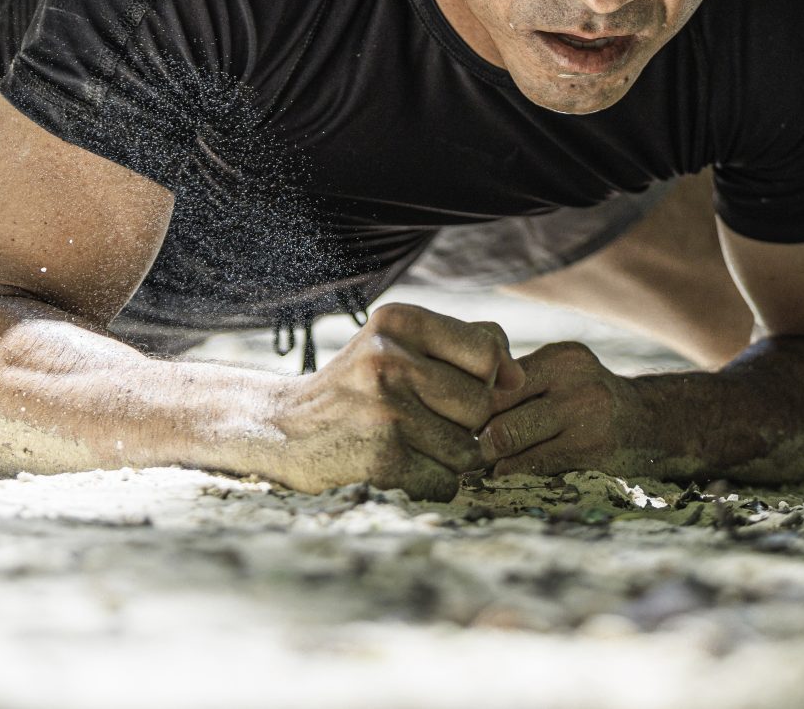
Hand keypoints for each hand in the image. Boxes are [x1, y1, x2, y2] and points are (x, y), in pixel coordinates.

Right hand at [258, 303, 523, 498]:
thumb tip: (519, 379)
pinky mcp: (383, 456)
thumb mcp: (399, 344)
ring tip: (407, 442)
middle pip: (482, 405)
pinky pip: (445, 481)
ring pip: (468, 448)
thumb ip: (466, 345)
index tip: (453, 388)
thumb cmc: (358, 387)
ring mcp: (386, 409)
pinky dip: (429, 482)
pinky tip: (397, 465)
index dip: (484, 378)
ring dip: (446, 457)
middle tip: (420, 420)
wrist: (284, 429)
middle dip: (463, 423)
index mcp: (398, 321)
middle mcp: (390, 358)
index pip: (488, 351)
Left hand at [478, 341, 647, 476]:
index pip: (496, 379)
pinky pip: (534, 465)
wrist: (649, 423)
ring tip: (483, 460)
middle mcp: (575, 380)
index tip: (462, 417)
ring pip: (510, 438)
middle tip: (466, 444)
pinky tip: (506, 473)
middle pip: (499, 407)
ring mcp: (586, 417)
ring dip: (490, 455)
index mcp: (560, 357)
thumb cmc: (588, 398)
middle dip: (477, 431)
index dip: (472, 402)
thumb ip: (519, 382)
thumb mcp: (562, 373)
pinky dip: (512, 471)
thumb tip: (460, 403)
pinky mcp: (592, 451)